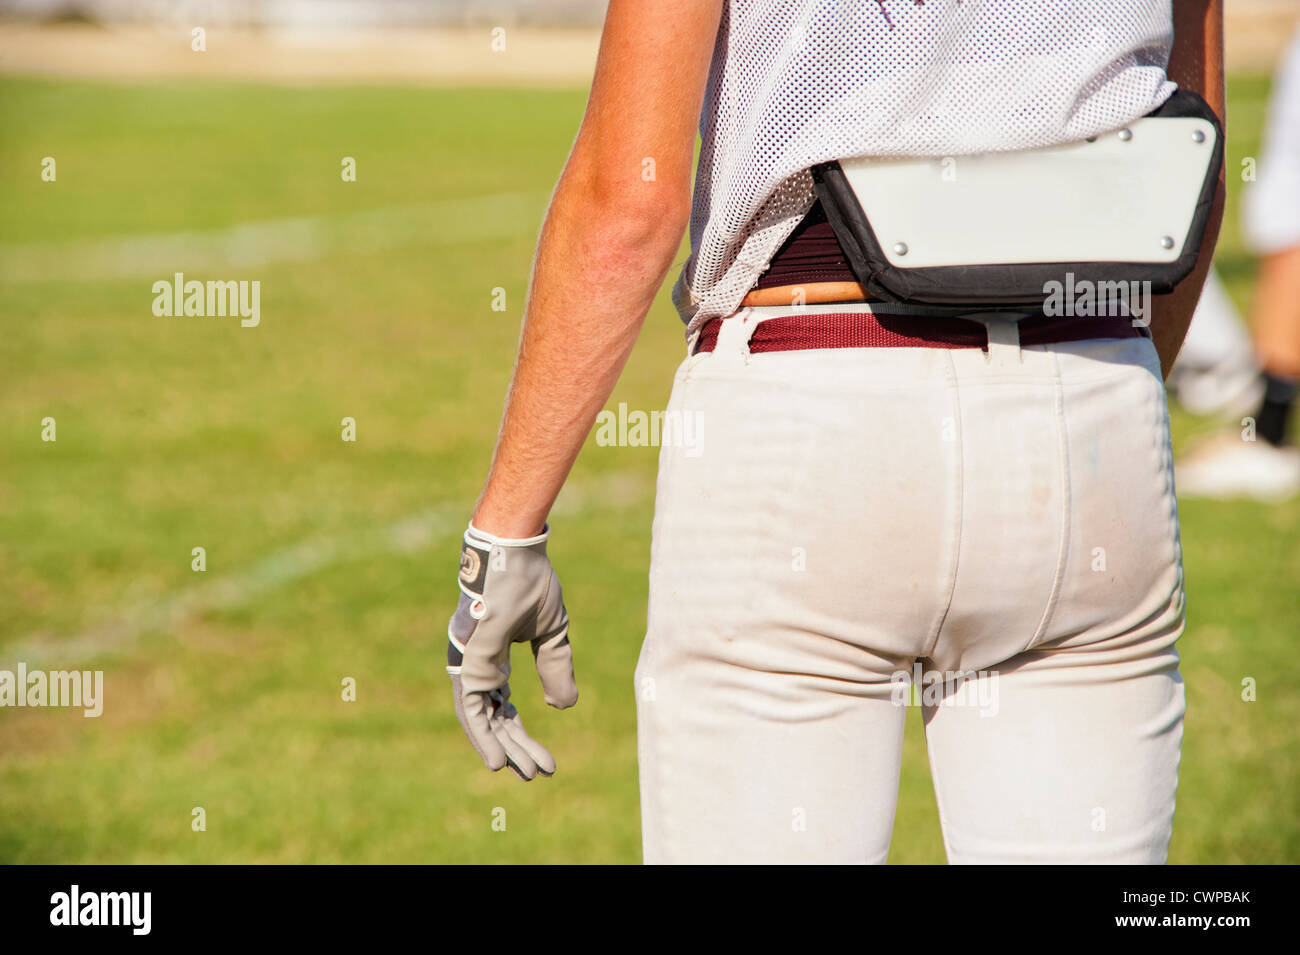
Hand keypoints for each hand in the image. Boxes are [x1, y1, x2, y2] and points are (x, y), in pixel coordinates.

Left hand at [445, 523, 577, 778]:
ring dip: (501, 745)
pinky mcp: (471, 655)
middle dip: (514, 745)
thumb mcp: (551, 633)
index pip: (502, 706)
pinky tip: (497, 757)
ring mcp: (470, 658)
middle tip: (535, 774)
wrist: (517, 550)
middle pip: (492, 715)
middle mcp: (476, 662)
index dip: (519, 732)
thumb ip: (554, 668)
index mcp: (492, 657)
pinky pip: (472, 703)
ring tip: (518, 772)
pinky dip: (482, 733)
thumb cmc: (530, 582)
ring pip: (481, 715)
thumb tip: (561, 707)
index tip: (541, 760)